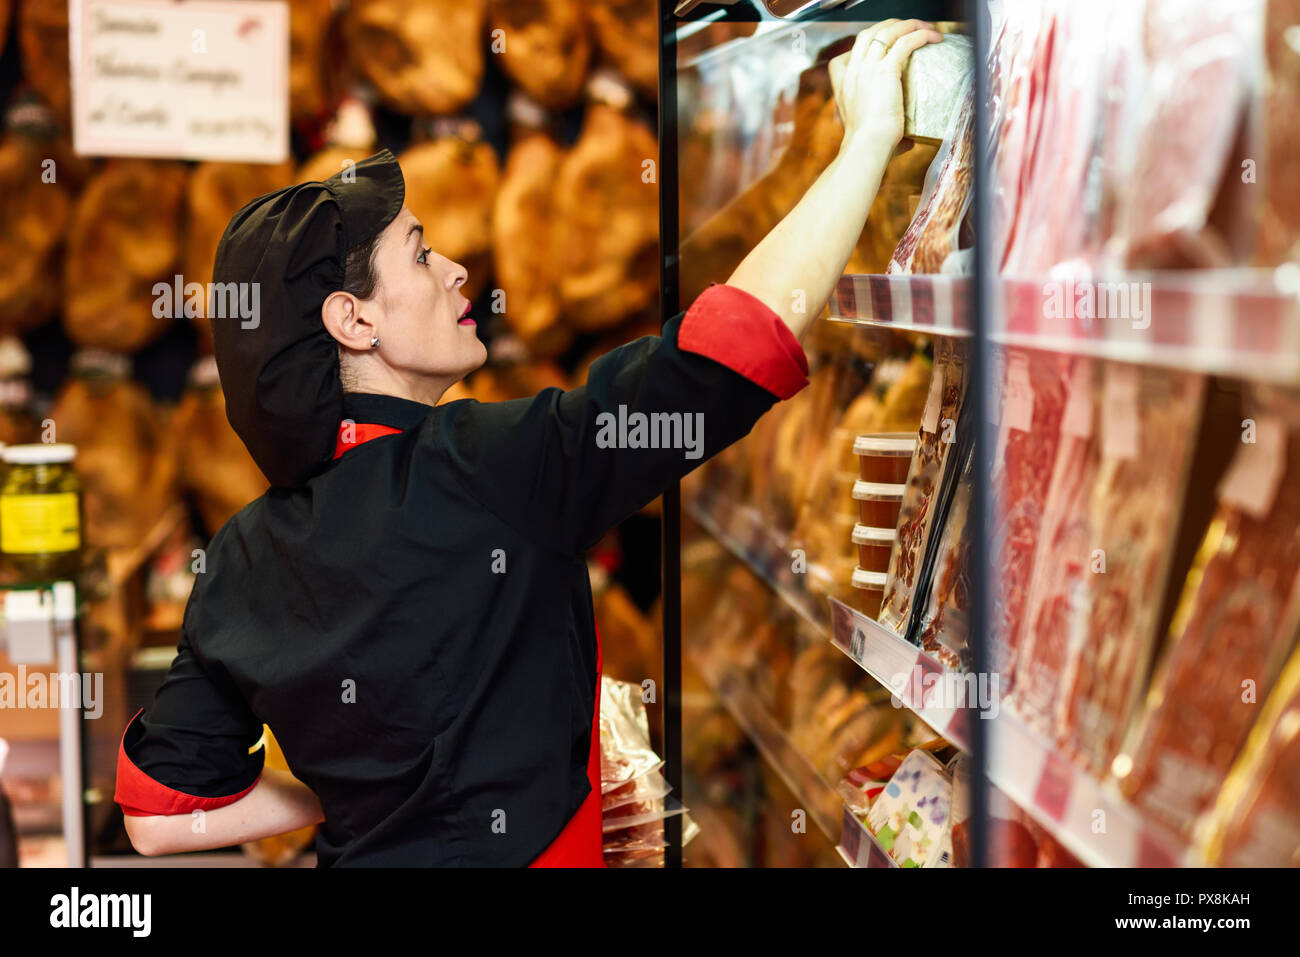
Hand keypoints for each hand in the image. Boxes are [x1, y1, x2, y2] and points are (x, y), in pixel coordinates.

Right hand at [831, 20, 943, 149]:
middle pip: (867, 34)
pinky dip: (921, 35)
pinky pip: (905, 42)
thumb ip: (885, 132)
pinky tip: (933, 37)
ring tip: (924, 27)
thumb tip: (908, 143)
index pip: (843, 58)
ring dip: (907, 25)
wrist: (866, 146)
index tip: (877, 51)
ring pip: (886, 32)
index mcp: (842, 87)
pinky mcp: (885, 70)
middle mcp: (852, 73)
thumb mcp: (868, 134)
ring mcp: (867, 69)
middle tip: (906, 29)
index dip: (861, 50)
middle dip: (888, 26)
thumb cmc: (869, 146)